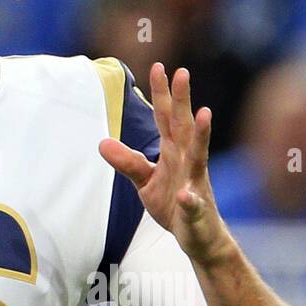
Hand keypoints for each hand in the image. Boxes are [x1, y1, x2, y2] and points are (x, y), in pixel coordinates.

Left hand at [99, 62, 230, 264]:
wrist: (199, 238)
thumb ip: (128, 161)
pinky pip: (192, 205)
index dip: (162, 93)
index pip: (166, 118)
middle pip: (183, 126)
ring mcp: (195, 184)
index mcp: (174, 152)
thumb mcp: (145, 181)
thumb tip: (102, 142)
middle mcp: (187, 162)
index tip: (160, 66)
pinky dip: (189, 200)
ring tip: (203, 114)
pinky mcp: (196, 211)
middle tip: (183, 72)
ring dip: (201, 135)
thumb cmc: (174, 204)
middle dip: (183, 100)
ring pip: (199, 156)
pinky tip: (185, 195)